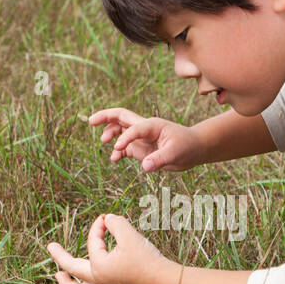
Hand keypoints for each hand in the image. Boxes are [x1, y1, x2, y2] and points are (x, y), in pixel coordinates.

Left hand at [47, 213, 169, 283]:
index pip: (93, 242)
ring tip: (60, 276)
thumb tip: (108, 219)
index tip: (106, 218)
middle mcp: (99, 281)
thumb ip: (116, 223)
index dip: (98, 228)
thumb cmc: (146, 259)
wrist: (164, 280)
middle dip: (60, 257)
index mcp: (98, 268)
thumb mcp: (129, 235)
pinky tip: (89, 283)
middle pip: (73, 271)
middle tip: (51, 246)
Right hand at [89, 108, 203, 172]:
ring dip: (110, 133)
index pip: (133, 128)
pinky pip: (124, 148)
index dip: (124, 137)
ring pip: (120, 130)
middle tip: (90, 121)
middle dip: (105, 117)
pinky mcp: (141, 148)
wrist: (194, 149)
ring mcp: (141, 138)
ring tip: (103, 142)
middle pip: (120, 116)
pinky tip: (114, 160)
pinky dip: (117, 152)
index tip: (117, 148)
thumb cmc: (187, 146)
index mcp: (152, 125)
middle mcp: (144, 128)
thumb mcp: (175, 153)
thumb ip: (159, 159)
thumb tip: (144, 167)